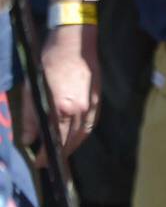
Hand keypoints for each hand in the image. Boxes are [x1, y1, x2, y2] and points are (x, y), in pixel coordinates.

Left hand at [37, 24, 100, 157]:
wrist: (74, 44)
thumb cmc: (49, 64)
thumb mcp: (33, 90)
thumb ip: (31, 118)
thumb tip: (28, 139)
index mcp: (62, 108)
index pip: (54, 140)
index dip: (45, 154)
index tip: (39, 162)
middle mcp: (79, 110)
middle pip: (71, 141)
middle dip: (59, 153)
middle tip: (49, 160)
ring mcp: (91, 105)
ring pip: (83, 134)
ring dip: (73, 146)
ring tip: (62, 151)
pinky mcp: (97, 99)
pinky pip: (91, 124)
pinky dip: (83, 134)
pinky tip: (76, 136)